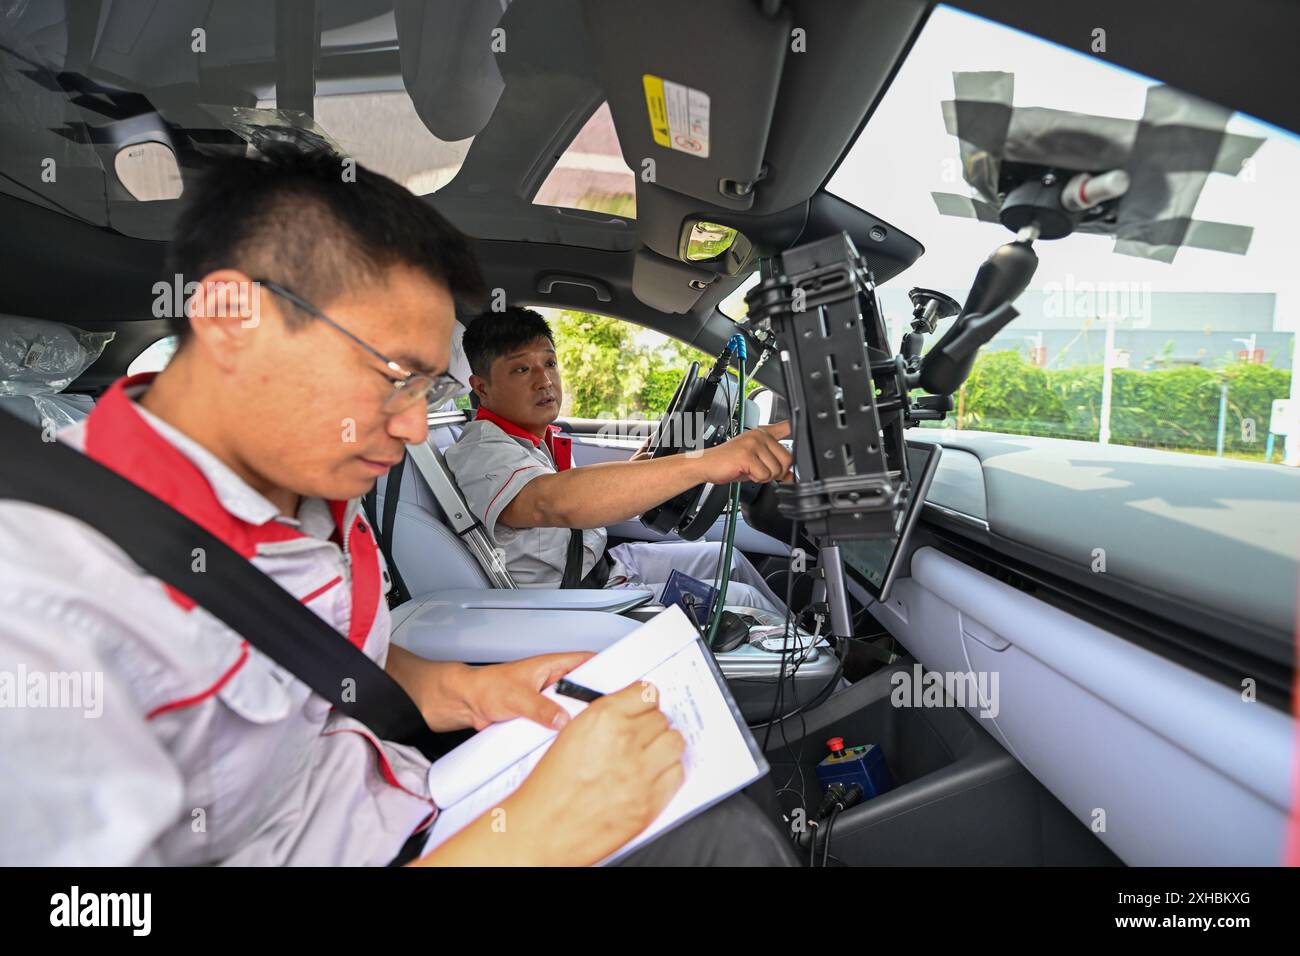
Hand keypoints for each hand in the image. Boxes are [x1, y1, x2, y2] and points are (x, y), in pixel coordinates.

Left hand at [459, 652, 593, 731]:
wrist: (467, 703)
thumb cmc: (487, 687)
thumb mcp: (517, 697)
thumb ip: (541, 708)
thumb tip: (562, 718)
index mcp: (551, 665)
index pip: (587, 660)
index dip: (606, 667)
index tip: (620, 680)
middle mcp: (552, 681)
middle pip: (583, 688)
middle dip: (593, 700)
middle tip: (604, 712)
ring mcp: (547, 699)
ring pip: (571, 708)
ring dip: (575, 717)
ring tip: (586, 727)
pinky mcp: (541, 715)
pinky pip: (558, 722)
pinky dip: (562, 730)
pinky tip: (566, 738)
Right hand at [503, 681, 685, 865]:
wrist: (543, 830)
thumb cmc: (550, 787)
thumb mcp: (572, 735)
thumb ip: (606, 720)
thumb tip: (633, 714)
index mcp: (603, 718)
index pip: (646, 693)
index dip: (644, 702)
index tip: (645, 707)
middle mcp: (625, 740)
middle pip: (661, 718)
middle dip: (651, 727)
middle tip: (641, 738)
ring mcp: (641, 771)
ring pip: (675, 742)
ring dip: (664, 747)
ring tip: (650, 756)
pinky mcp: (650, 800)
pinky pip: (677, 773)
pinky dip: (668, 773)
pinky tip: (652, 776)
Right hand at [698, 420, 792, 484]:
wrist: (706, 465)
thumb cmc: (729, 463)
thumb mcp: (756, 462)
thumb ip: (774, 465)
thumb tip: (791, 476)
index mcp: (763, 433)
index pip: (788, 426)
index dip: (798, 430)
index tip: (806, 433)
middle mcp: (760, 435)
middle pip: (787, 459)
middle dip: (776, 472)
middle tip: (760, 471)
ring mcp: (753, 443)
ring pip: (776, 470)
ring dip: (764, 477)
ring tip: (750, 470)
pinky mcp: (747, 455)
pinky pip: (764, 475)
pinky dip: (756, 479)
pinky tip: (745, 472)